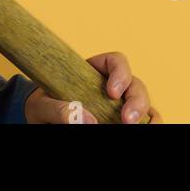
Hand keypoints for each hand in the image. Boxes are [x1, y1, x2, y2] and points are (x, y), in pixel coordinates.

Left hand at [23, 51, 161, 123]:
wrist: (40, 119)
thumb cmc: (41, 106)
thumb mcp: (42, 105)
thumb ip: (59, 109)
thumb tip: (87, 120)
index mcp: (93, 70)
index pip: (115, 61)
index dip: (120, 73)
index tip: (112, 93)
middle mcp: (111, 85)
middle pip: (135, 84)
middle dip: (136, 101)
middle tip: (127, 121)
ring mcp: (119, 104)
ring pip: (143, 103)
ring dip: (145, 114)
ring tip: (135, 127)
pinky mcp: (121, 120)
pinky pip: (144, 120)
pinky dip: (149, 123)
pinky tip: (146, 129)